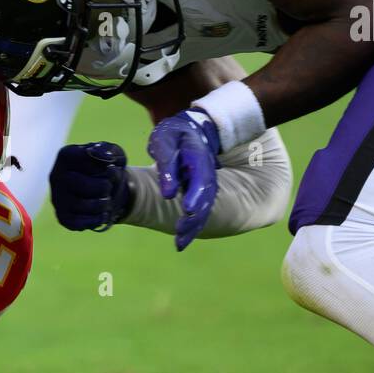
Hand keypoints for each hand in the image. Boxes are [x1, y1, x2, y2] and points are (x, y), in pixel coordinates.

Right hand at [49, 142, 130, 230]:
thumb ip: (111, 150)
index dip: (104, 163)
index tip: (110, 165)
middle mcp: (56, 176)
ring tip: (106, 200)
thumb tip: (106, 156)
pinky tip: (102, 213)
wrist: (106, 191)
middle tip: (109, 186)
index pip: (85, 157)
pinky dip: (97, 219)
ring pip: (84, 205)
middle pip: (85, 185)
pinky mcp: (62, 217)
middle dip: (105, 186)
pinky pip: (80, 222)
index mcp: (66, 156)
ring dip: (104, 204)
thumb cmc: (107, 170)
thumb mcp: (114, 154)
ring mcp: (57, 198)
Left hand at [148, 110, 220, 250]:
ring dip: (193, 225)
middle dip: (195, 216)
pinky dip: (192, 226)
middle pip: (205, 197)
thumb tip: (168, 192)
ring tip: (180, 242)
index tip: (189, 209)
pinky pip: (200, 210)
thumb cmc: (175, 135)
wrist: (195, 130)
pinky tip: (181, 241)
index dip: (196, 193)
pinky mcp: (203, 193)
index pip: (201, 176)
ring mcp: (207, 183)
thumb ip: (166, 160)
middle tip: (181, 232)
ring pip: (205, 207)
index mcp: (198, 155)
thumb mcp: (165, 139)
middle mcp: (207, 172)